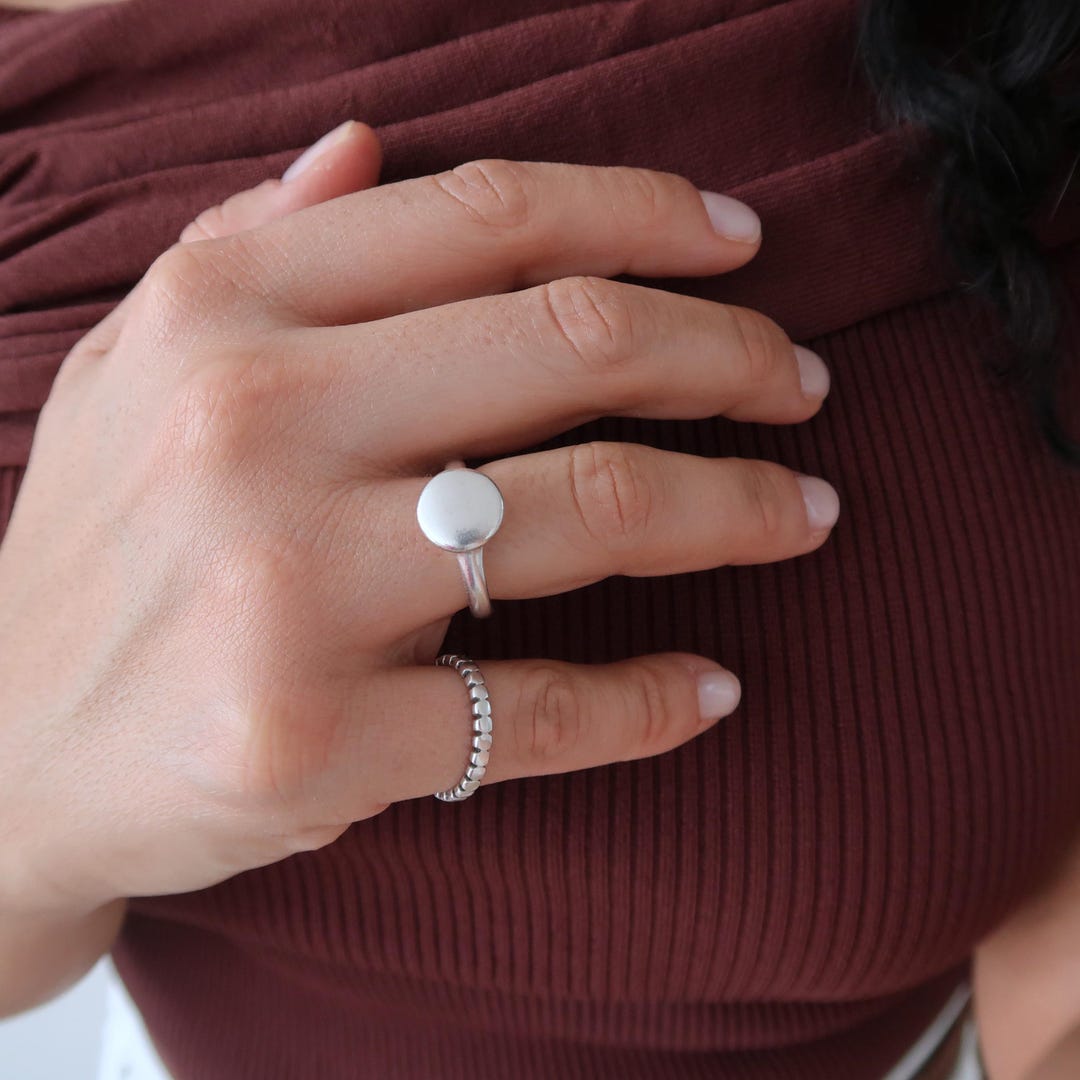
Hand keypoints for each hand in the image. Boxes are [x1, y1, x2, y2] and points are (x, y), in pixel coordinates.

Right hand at [0, 124, 837, 915]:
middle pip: (578, 344)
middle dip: (730, 355)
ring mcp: (287, 592)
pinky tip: (709, 689)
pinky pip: (537, 709)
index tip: (743, 248)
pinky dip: (651, 701)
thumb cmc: (92, 551)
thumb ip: (245, 240)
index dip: (650, 217)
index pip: (493, 217)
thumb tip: (368, 148)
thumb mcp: (132, 365)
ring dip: (736, 507)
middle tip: (801, 384)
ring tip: (804, 512)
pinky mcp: (318, 742)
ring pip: (593, 510)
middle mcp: (257, 430)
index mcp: (225, 315)